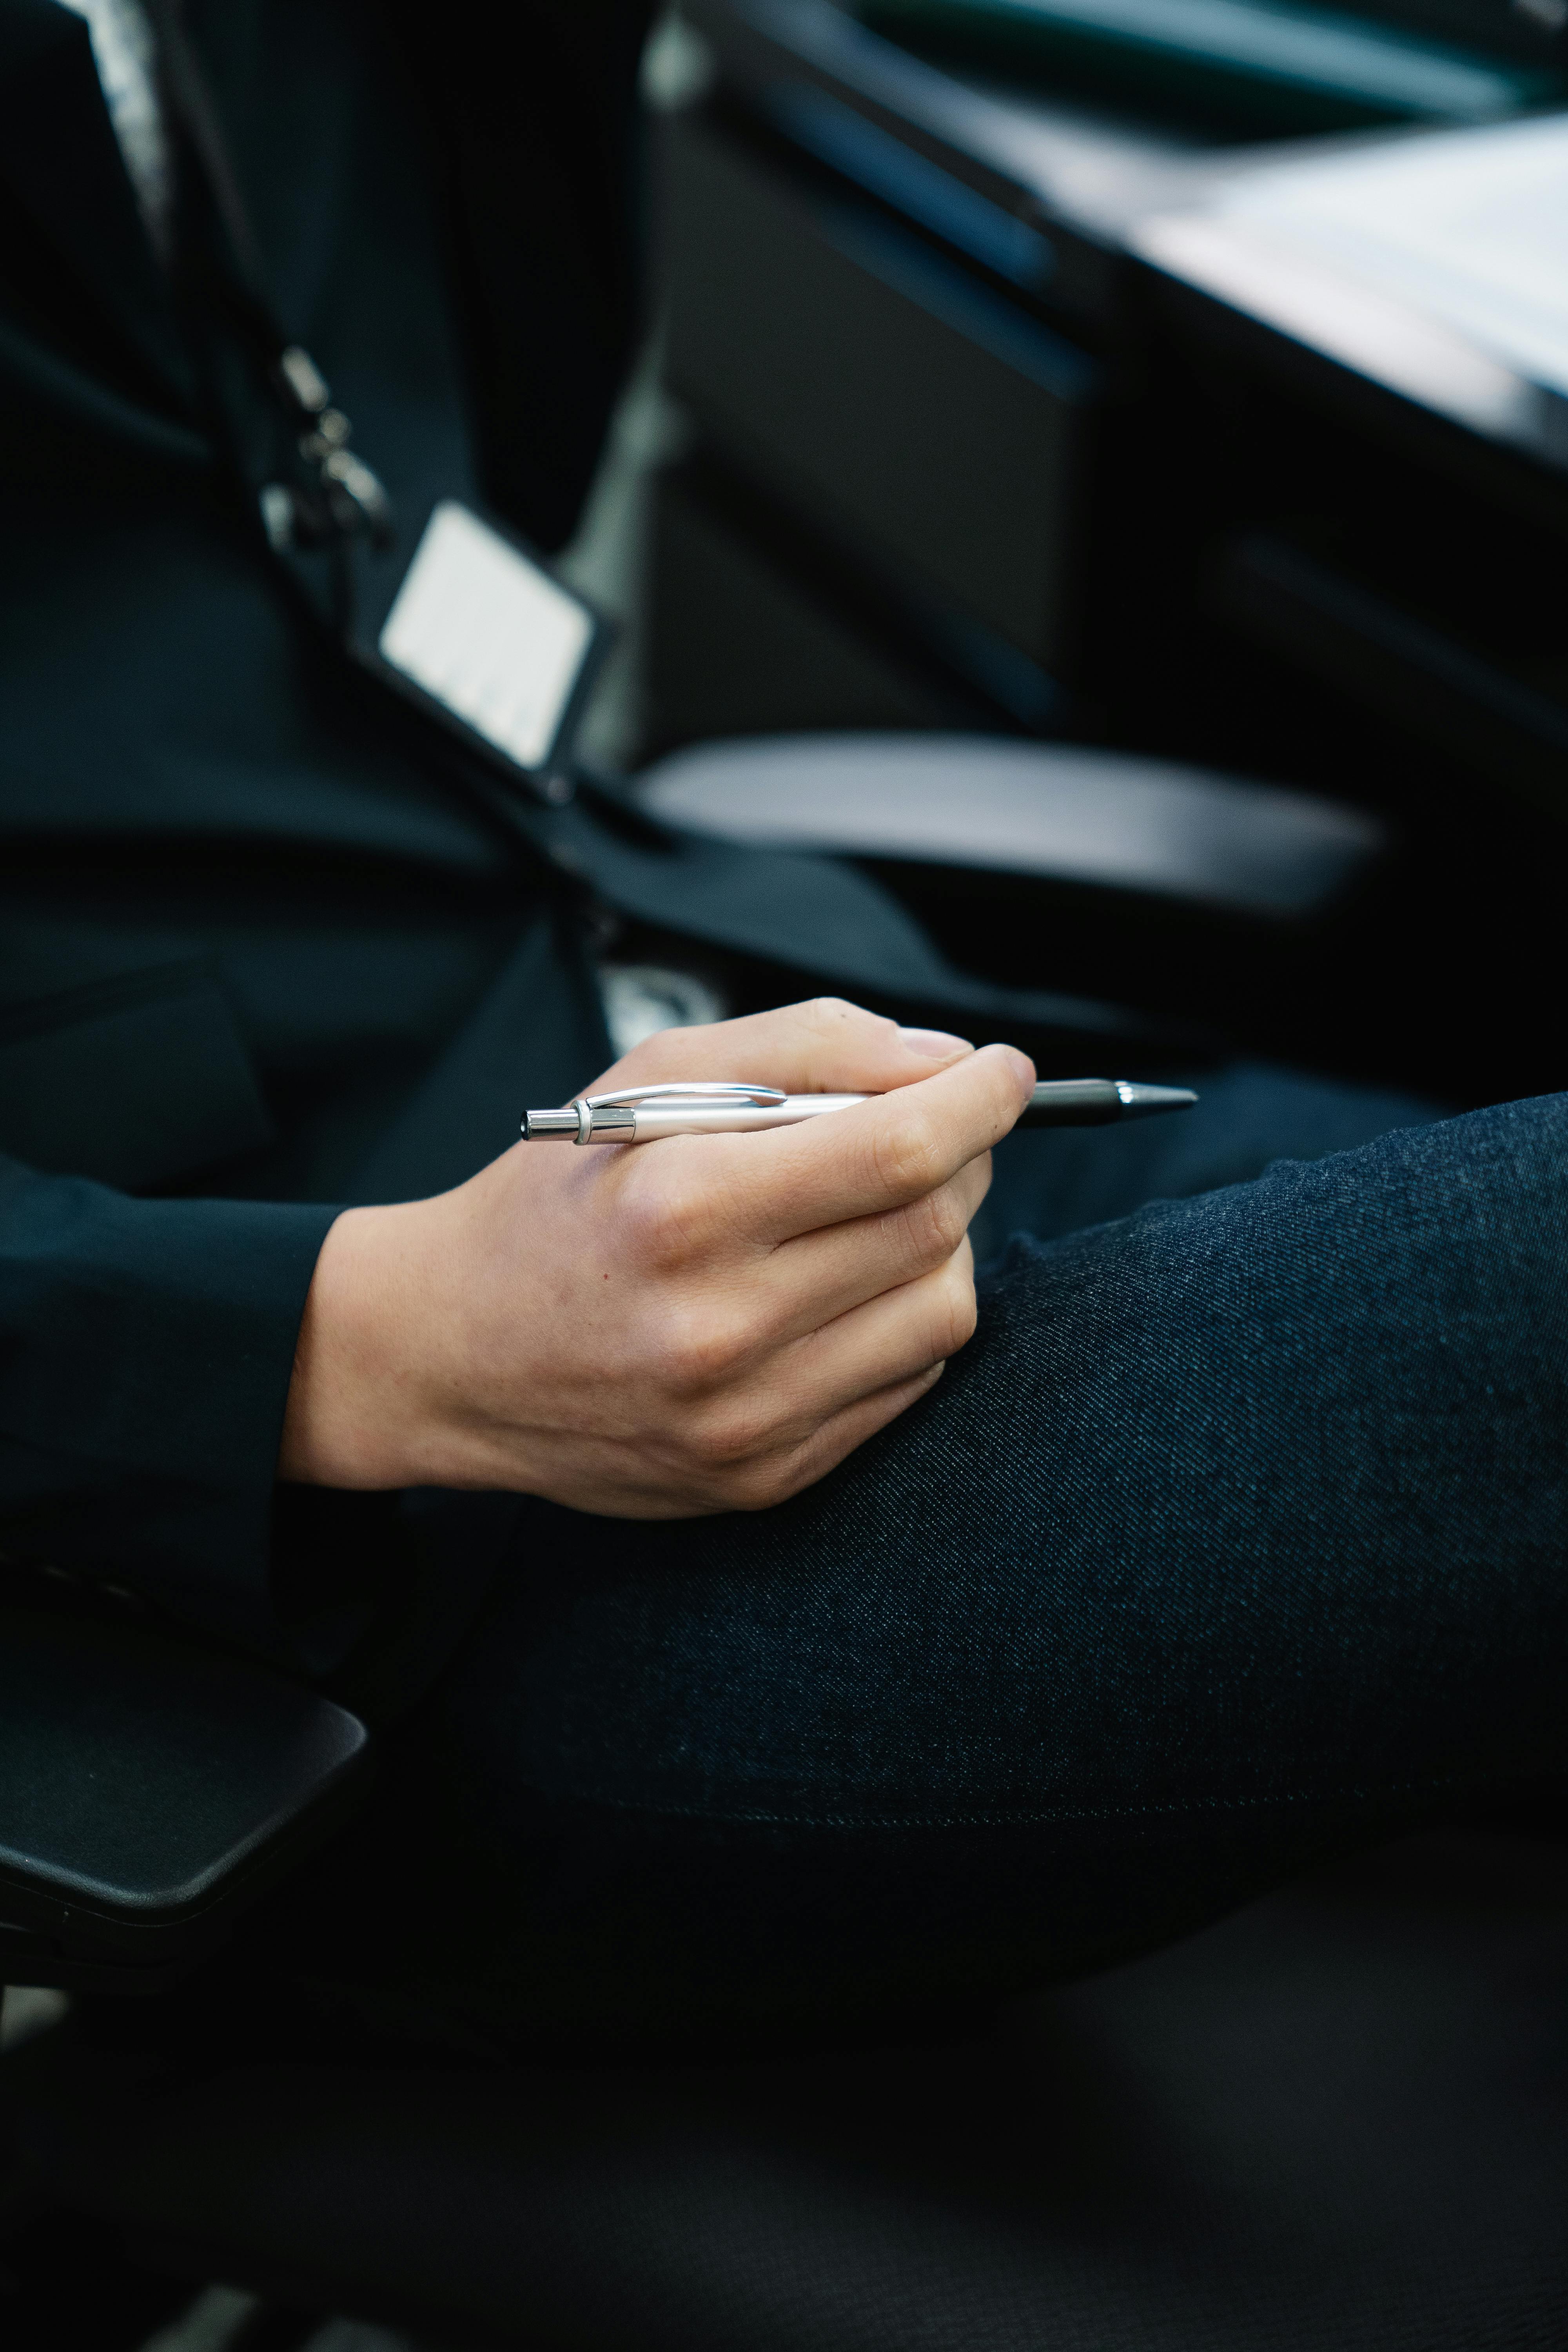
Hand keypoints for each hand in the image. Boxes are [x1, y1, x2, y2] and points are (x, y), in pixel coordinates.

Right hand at [279, 998, 1034, 1516]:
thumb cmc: (561, 1196)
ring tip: (879, 1215)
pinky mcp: (763, 1478)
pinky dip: (904, 1321)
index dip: (979, 1100)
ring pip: (942, 1313)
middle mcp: (715, 1325)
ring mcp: (743, 1418)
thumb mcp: (652, 1079)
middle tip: (936, 1131)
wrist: (452, 1352)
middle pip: (931, 1226)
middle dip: (963, 1161)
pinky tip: (843, 1290)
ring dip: (943, 1245)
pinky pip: (905, 1385)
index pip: (899, 1150)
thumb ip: (807, 1047)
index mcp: (681, 1209)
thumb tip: (945, 1061)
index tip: (1005, 1072)